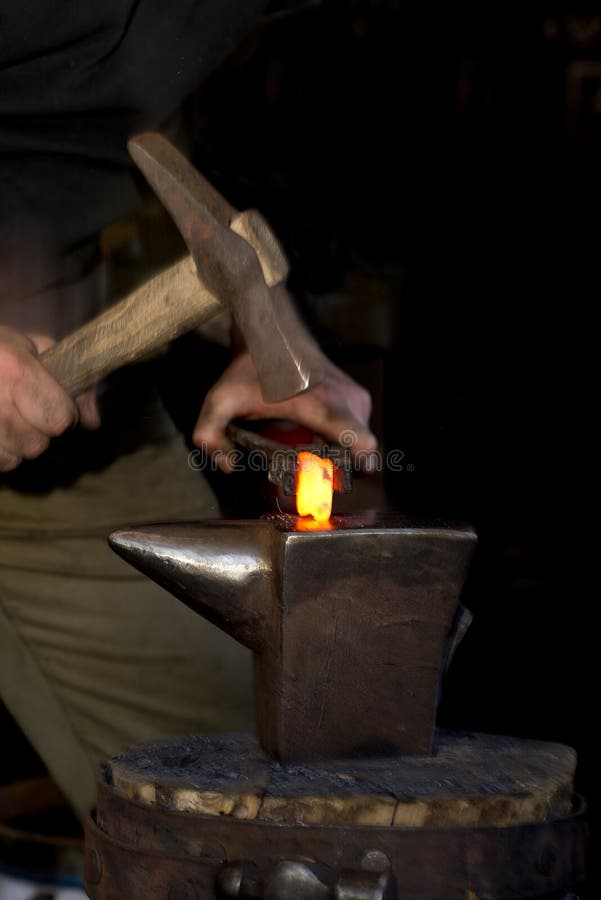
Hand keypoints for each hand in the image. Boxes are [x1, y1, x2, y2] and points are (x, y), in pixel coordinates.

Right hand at [0, 326, 100, 471]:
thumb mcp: (35, 348)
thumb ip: (72, 382)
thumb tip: (93, 422)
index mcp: (14, 367)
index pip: (58, 417)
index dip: (65, 415)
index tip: (58, 405)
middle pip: (36, 444)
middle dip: (41, 433)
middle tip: (30, 413)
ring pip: (14, 458)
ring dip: (19, 446)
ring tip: (10, 420)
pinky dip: (1, 453)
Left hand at [193, 349, 376, 472]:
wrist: (273, 330)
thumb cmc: (251, 366)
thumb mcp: (221, 399)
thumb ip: (211, 435)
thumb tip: (229, 467)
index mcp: (324, 406)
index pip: (361, 443)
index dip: (355, 470)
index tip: (328, 479)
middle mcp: (348, 401)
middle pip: (361, 455)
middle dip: (338, 471)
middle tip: (306, 471)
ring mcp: (357, 399)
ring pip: (359, 445)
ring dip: (338, 456)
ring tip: (307, 452)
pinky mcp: (359, 397)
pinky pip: (358, 432)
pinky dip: (341, 442)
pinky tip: (314, 438)